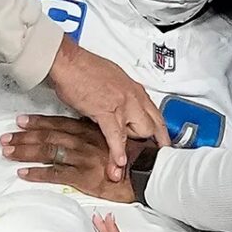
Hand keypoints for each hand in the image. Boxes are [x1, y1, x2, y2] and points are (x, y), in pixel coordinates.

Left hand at [1, 115, 154, 201]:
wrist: (148, 172)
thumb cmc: (136, 156)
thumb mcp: (115, 138)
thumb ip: (98, 134)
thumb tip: (85, 130)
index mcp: (90, 131)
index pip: (59, 123)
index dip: (38, 122)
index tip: (22, 121)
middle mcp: (83, 141)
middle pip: (48, 135)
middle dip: (24, 136)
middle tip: (5, 137)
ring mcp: (82, 157)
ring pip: (48, 151)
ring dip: (25, 151)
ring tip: (7, 152)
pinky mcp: (83, 176)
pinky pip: (56, 174)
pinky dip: (37, 173)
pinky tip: (23, 173)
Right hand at [47, 38, 170, 180]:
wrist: (68, 62)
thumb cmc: (85, 69)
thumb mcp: (112, 80)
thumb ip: (120, 96)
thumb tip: (121, 108)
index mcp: (134, 90)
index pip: (156, 115)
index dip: (161, 133)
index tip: (164, 145)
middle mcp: (132, 97)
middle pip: (153, 125)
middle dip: (149, 143)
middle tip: (146, 159)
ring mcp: (121, 104)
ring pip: (139, 132)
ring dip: (134, 153)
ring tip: (132, 169)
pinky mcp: (105, 111)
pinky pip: (115, 135)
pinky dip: (116, 151)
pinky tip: (118, 163)